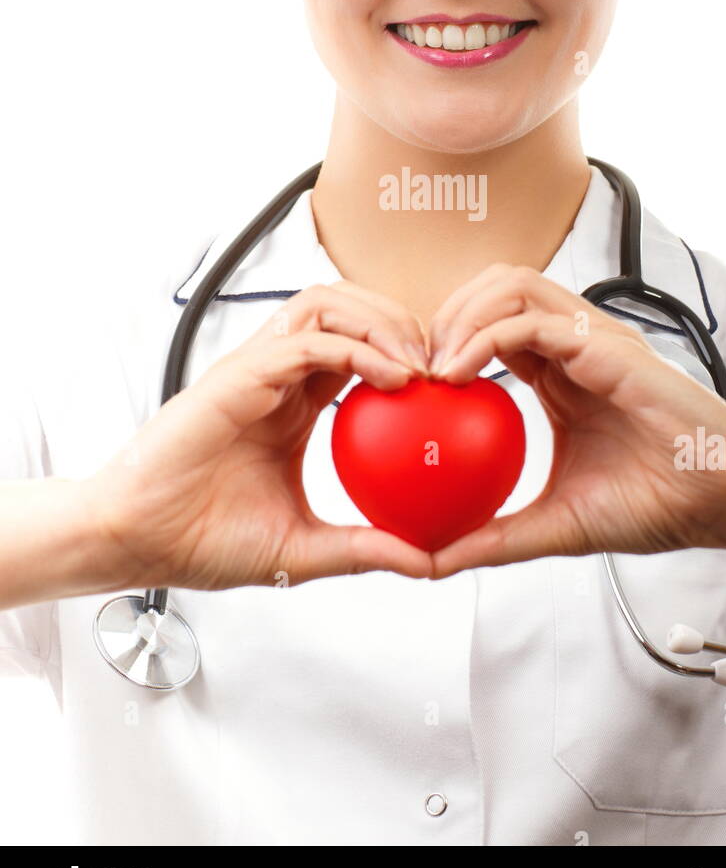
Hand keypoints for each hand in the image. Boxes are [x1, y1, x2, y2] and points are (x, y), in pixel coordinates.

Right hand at [84, 282, 433, 591]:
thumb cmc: (202, 541)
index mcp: (293, 403)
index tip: (446, 388)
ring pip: (326, 304)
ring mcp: (255, 369)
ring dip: (381, 322)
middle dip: (402, 320)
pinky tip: (392, 378)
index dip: (405, 350)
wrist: (137, 541)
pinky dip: (354, 348)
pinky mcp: (237, 374)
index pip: (358, 346)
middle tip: (442, 366)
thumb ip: (364, 547)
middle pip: (348, 308)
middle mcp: (276, 375)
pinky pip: (305, 340)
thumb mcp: (303, 548)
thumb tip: (428, 563)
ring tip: (420, 364)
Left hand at [424, 264, 725, 576]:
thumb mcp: (556, 523)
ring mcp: (593, 336)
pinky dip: (486, 336)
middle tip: (412, 367)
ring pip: (511, 285)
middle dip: (444, 313)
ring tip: (432, 366)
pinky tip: (457, 373)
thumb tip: (432, 563)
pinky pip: (532, 320)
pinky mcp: (607, 344)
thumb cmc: (653, 507)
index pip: (492, 326)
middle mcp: (576, 343)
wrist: (720, 502)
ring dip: (460, 316)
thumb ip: (496, 535)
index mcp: (562, 372)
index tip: (411, 386)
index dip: (446, 340)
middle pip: (494, 289)